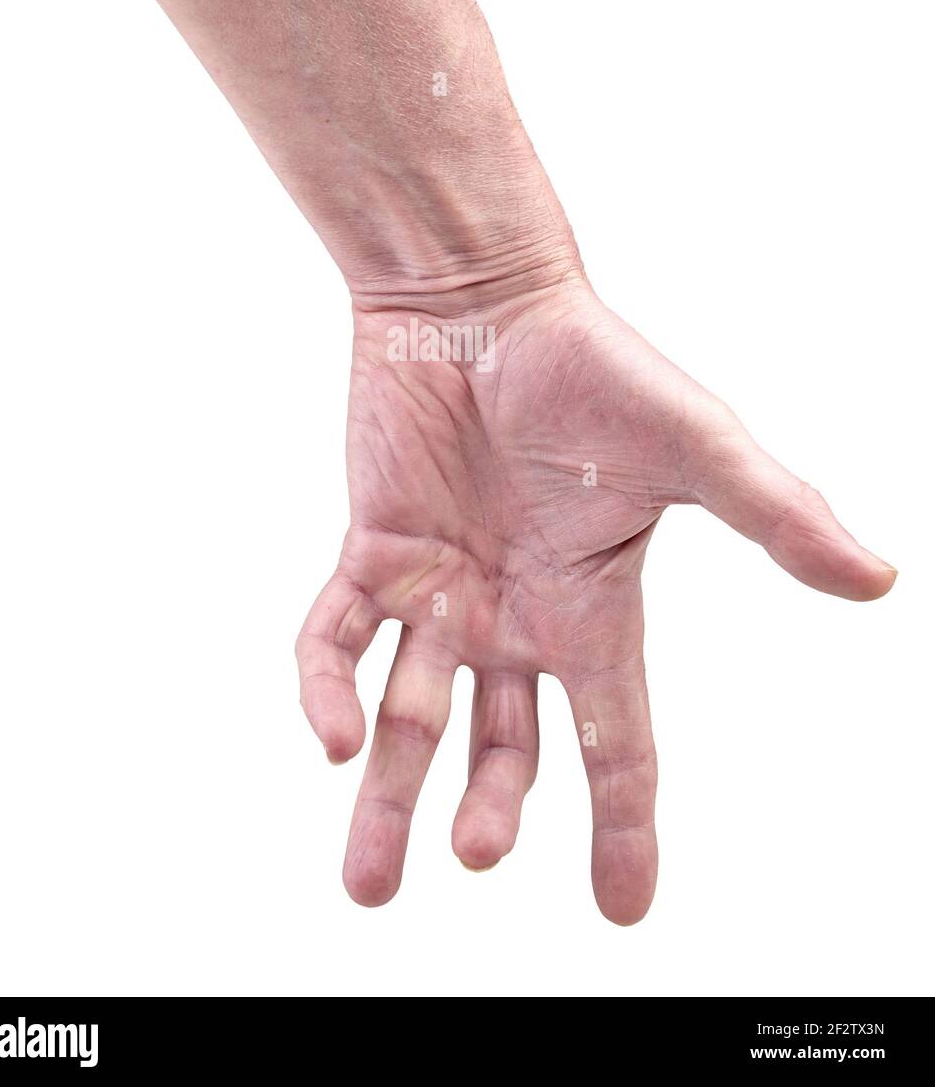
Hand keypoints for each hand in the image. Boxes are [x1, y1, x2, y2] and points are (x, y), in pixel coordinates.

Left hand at [296, 276, 894, 923]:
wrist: (482, 296)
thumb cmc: (595, 364)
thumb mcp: (696, 446)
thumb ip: (775, 516)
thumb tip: (878, 579)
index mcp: (592, 607)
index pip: (615, 737)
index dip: (624, 823)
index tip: (624, 910)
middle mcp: (514, 614)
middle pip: (503, 746)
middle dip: (489, 814)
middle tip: (474, 859)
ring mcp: (439, 587)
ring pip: (406, 716)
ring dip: (385, 795)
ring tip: (371, 885)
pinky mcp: (374, 551)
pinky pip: (335, 638)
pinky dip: (327, 689)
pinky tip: (332, 736)